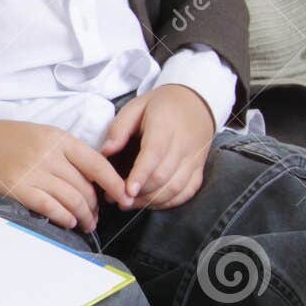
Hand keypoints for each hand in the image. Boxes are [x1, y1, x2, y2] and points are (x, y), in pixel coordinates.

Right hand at [0, 118, 132, 231]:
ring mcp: (34, 172)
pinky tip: (69, 222)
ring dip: (84, 216)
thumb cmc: (10, 141)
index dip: (115, 184)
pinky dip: (64, 217)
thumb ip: (68, 155)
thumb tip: (93, 182)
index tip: (125, 197)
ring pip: (72, 199)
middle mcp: (49, 155)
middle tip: (97, 216)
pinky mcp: (19, 189)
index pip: (97, 164)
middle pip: (85, 186)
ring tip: (86, 223)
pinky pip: (51, 207)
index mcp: (59, 139)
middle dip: (96, 206)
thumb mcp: (44, 136)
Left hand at [101, 85, 214, 208]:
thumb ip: (120, 128)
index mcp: (164, 127)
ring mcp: (194, 158)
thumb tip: (105, 151)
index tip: (126, 190)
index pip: (154, 154)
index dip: (140, 175)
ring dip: (152, 200)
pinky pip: (188, 191)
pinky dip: (170, 201)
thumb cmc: (161, 105)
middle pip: (163, 176)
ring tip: (131, 203)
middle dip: (140, 193)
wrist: (196, 102)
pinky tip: (152, 203)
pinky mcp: (199, 168)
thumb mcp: (137, 106)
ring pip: (176, 187)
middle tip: (118, 199)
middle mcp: (183, 145)